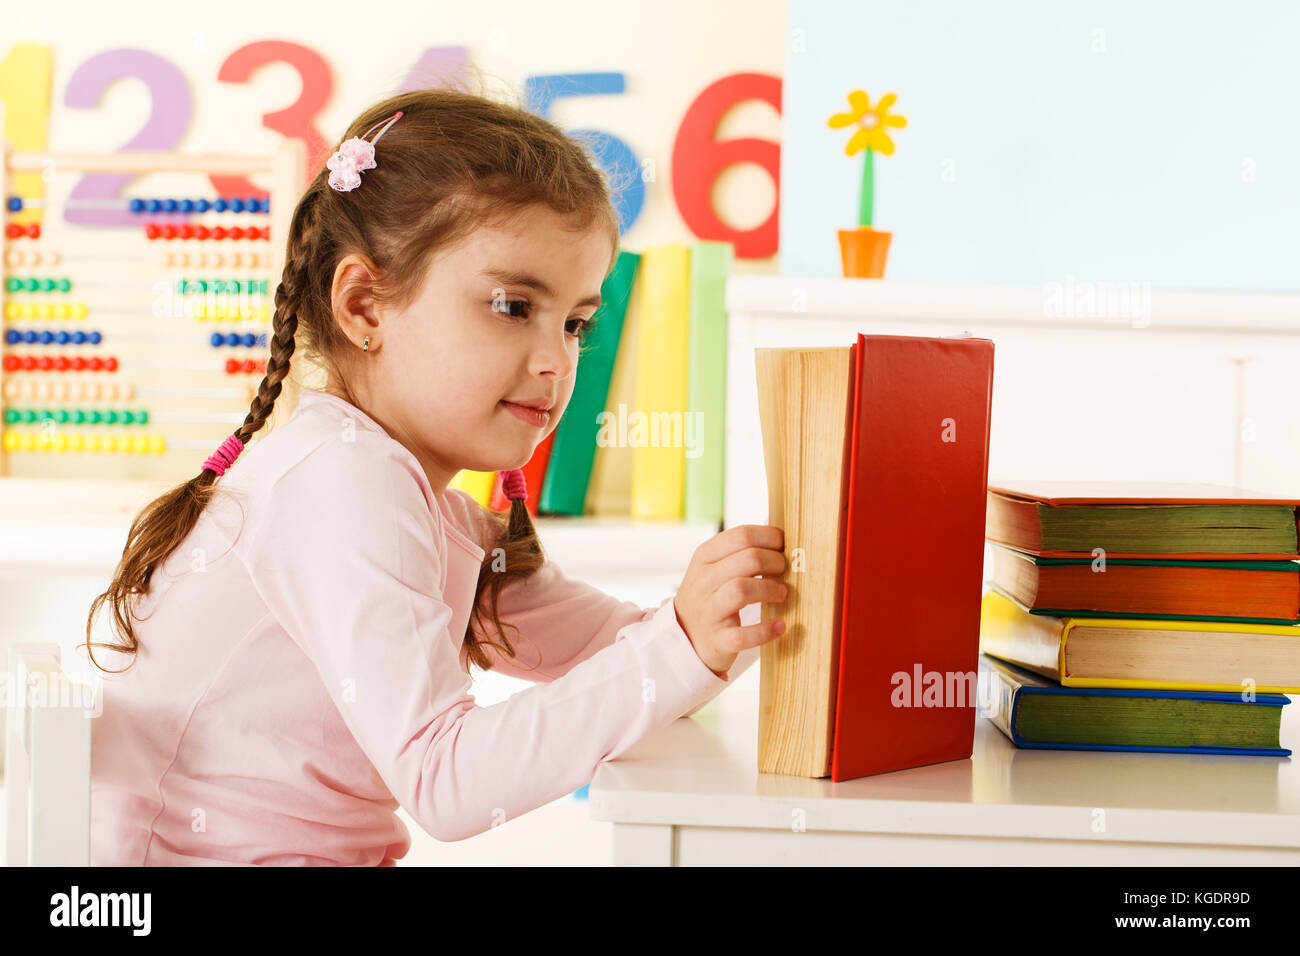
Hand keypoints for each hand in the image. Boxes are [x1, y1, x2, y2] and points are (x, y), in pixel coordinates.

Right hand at [672, 524, 787, 676]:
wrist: (684, 637)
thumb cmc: (711, 596)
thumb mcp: (714, 568)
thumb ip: (741, 552)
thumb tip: (782, 536)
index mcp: (704, 557)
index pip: (741, 535)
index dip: (770, 537)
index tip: (783, 545)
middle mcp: (703, 582)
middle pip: (748, 559)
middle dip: (775, 562)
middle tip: (785, 569)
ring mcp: (708, 612)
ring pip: (741, 590)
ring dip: (770, 589)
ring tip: (782, 594)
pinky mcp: (717, 641)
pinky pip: (743, 635)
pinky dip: (765, 630)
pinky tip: (780, 625)